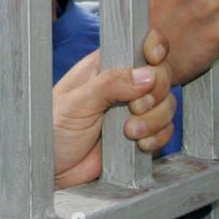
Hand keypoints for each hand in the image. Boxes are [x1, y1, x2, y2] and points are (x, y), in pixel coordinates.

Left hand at [51, 29, 176, 187]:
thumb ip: (108, 85)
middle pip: (160, 76)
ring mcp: (132, 111)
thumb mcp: (75, 103)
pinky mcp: (141, 134)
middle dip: (154, 94)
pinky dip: (158, 138)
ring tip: (129, 133)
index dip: (153, 47)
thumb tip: (146, 74)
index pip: (136, 45)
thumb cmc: (51, 132)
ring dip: (154, 120)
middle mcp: (121, 86)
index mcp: (101, 68)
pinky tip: (139, 145)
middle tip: (133, 109)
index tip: (154, 57)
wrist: (53, 173)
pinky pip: (165, 130)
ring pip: (167, 104)